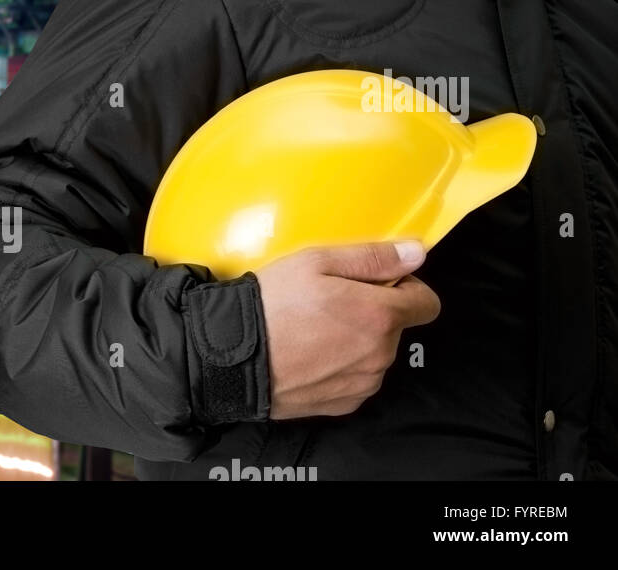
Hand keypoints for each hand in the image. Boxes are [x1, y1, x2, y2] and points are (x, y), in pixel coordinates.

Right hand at [256, 241, 440, 419]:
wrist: (231, 359)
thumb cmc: (270, 306)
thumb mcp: (316, 263)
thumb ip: (373, 257)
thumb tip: (416, 254)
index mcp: (380, 315)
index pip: (427, 303)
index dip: (404, 288)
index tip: (375, 284)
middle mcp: (380, 354)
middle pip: (395, 328)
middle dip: (372, 314)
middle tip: (328, 305)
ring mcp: (362, 383)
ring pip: (375, 355)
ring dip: (356, 343)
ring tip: (313, 332)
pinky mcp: (343, 404)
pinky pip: (355, 380)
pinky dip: (340, 368)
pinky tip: (309, 356)